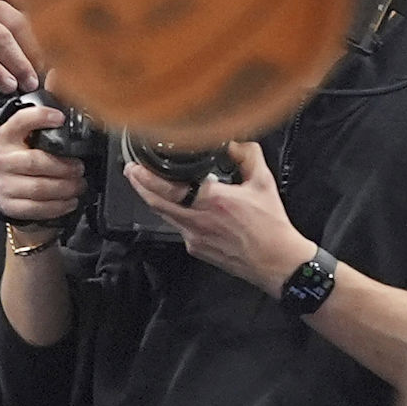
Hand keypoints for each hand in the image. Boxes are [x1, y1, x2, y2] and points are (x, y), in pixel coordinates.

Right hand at [0, 102, 90, 228]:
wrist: (10, 184)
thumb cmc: (27, 158)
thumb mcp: (31, 139)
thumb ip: (47, 131)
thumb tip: (73, 127)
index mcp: (7, 136)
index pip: (20, 121)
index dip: (40, 117)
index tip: (60, 118)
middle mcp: (2, 159)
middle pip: (35, 162)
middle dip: (64, 167)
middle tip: (79, 168)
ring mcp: (3, 184)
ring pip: (39, 188)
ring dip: (65, 188)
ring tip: (79, 185)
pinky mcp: (8, 205)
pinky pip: (37, 208)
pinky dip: (58, 206)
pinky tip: (69, 201)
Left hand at [126, 143, 309, 291]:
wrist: (276, 262)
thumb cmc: (271, 227)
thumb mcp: (263, 182)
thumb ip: (247, 156)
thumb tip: (234, 143)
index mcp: (212, 201)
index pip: (168, 189)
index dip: (146, 178)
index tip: (135, 166)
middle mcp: (198, 221)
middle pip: (156, 204)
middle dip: (139, 186)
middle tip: (131, 172)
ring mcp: (194, 238)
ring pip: (165, 216)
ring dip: (153, 200)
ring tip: (147, 185)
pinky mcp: (197, 249)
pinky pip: (179, 227)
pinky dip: (173, 214)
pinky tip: (177, 206)